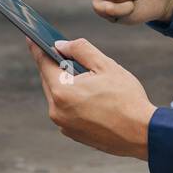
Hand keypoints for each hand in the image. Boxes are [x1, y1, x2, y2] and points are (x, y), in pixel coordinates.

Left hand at [28, 37, 156, 159]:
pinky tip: (89, 95)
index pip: (44, 63)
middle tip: (63, 52)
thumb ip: (80, 49)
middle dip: (56, 65)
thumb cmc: (126, 98)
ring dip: (65, 84)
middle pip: (49, 80)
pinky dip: (71, 100)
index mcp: (62, 91)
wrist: (142, 133)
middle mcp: (57, 111)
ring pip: (57, 96)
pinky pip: (65, 111)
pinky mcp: (73, 134)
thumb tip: (60, 45)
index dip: (38, 48)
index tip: (30, 38)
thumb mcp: (105, 65)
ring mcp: (64, 125)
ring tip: (83, 75)